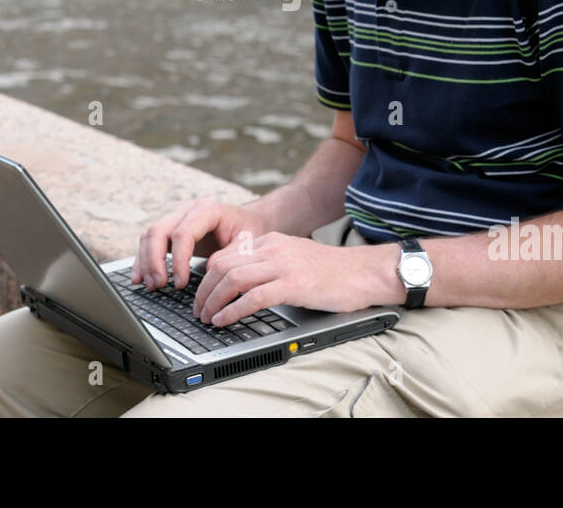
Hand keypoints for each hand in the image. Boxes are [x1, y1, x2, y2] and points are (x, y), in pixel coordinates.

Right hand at [131, 200, 269, 290]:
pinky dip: (143, 260)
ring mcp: (177, 218)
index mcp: (207, 210)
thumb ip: (229, 255)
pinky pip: (150, 242)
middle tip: (160, 285)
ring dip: (146, 262)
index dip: (178, 259)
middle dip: (154, 260)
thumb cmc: (249, 231)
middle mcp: (188, 211)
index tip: (180, 283)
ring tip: (151, 285)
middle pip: (159, 231)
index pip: (183, 233)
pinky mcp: (171, 230)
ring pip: (150, 236)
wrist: (249, 221)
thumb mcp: (247, 243)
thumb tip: (208, 269)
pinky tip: (139, 278)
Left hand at [192, 232, 380, 326]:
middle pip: (222, 265)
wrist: (365, 272)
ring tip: (206, 318)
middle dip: (203, 290)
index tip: (202, 294)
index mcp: (272, 241)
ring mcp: (283, 265)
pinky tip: (224, 321)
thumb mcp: (295, 258)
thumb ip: (270, 264)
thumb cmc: (334, 272)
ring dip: (213, 301)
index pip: (226, 254)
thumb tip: (242, 283)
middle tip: (197, 310)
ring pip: (232, 279)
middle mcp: (274, 248)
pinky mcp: (294, 284)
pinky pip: (253, 297)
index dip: (207, 276)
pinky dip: (233, 310)